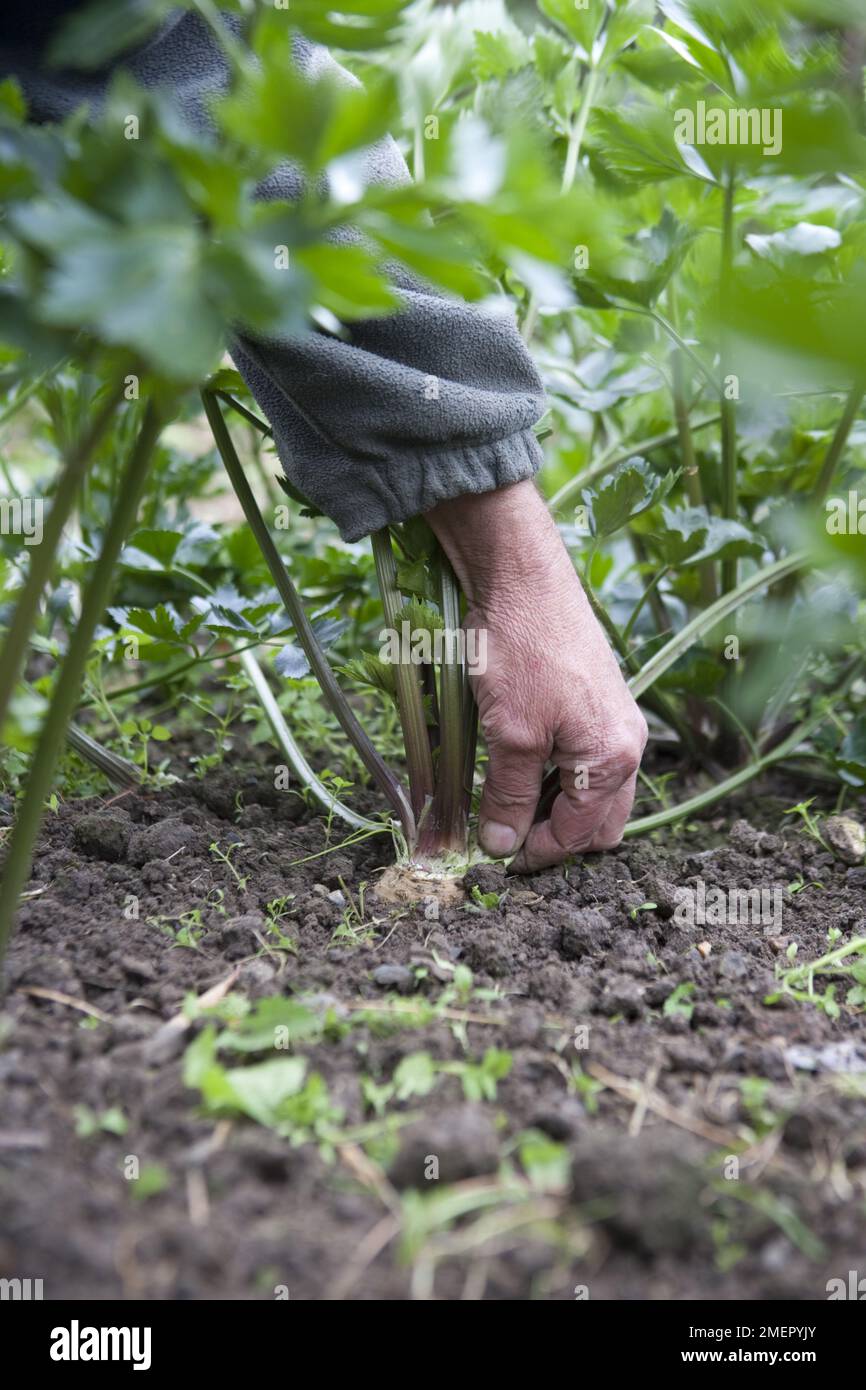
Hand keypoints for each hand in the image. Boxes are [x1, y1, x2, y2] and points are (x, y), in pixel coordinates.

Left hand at [426, 479, 646, 871]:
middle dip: (556, 837)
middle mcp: (627, 745)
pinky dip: (556, 776)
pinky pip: (586, 761)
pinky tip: (520, 764)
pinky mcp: (597, 702)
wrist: (523, 576)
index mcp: (613, 759)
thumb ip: (509, 795)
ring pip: (593, 793)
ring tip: (506, 801)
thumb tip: (501, 845)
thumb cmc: (521, 651)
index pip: (577, 835)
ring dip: (555, 807)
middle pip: (598, 823)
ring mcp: (616, 722)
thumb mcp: (509, 733)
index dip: (534, 854)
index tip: (495, 857)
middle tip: (504, 833)